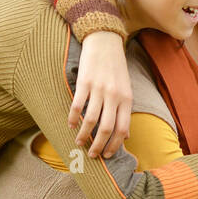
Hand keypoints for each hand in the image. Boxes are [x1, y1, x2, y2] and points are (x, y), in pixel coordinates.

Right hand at [71, 31, 132, 157]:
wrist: (105, 43)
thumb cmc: (116, 69)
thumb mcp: (127, 90)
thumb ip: (125, 112)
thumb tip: (125, 135)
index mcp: (127, 99)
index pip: (123, 129)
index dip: (115, 145)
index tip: (107, 155)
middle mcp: (114, 96)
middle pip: (107, 128)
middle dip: (99, 145)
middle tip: (92, 155)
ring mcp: (99, 89)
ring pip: (91, 120)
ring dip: (84, 135)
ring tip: (79, 143)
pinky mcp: (85, 83)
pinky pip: (77, 105)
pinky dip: (73, 118)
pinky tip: (70, 125)